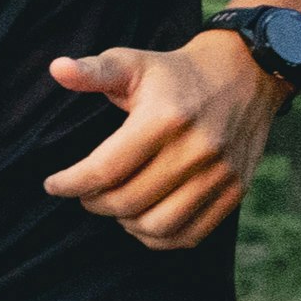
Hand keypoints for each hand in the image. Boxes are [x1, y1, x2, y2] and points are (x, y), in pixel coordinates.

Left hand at [42, 28, 279, 245]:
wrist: (248, 73)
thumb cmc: (176, 72)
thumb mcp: (133, 62)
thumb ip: (93, 71)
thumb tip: (57, 68)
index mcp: (164, 119)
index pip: (104, 170)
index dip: (70, 183)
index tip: (53, 184)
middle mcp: (196, 149)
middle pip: (126, 202)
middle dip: (93, 202)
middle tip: (85, 191)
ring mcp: (220, 173)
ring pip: (157, 226)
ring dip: (124, 222)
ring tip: (115, 203)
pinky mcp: (236, 190)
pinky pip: (190, 235)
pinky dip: (158, 237)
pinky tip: (143, 218)